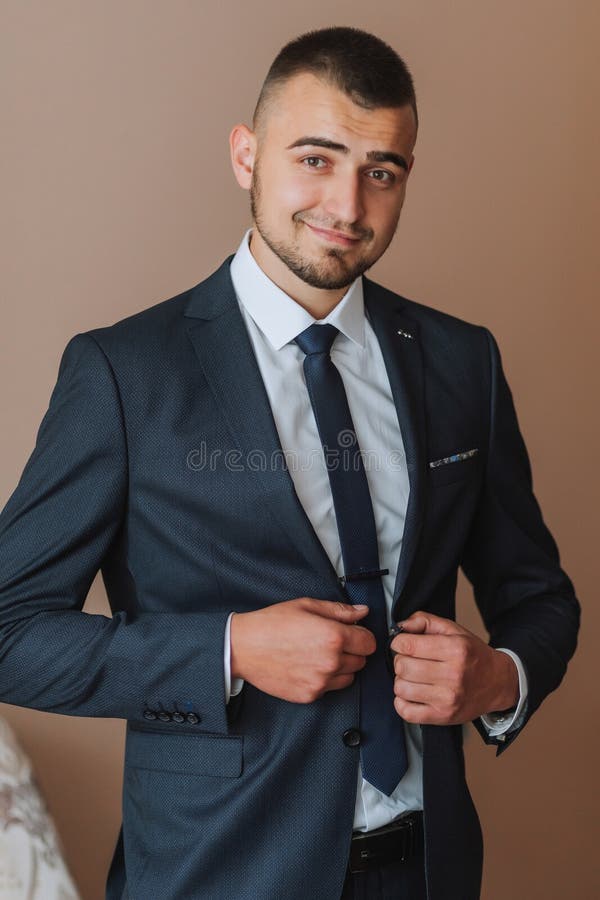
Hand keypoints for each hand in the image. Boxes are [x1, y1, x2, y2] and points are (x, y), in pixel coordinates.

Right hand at [230, 597, 375, 702]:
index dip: (362, 636)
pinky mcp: (310, 695)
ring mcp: (321, 681)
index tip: (353, 633)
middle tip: (330, 642)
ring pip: (349, 677)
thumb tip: (363, 612)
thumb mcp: (306, 606)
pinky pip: (330, 689)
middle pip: (361, 661)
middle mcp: (331, 661)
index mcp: (333, 636)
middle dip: (352, 650)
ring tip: (318, 655)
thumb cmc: (272, 623)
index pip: (369, 642)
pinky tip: (307, 666)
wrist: (243, 647)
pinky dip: (325, 680)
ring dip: (341, 667)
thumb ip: (339, 610)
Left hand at [390, 611, 518, 724]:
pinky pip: (407, 712)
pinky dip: (402, 702)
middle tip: (409, 660)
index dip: (398, 642)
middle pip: (402, 667)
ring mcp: (448, 699)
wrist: (498, 683)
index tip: (402, 643)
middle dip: (400, 660)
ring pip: (401, 688)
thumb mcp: (453, 630)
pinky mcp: (443, 717)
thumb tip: (400, 627)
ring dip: (401, 681)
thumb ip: (424, 621)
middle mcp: (453, 675)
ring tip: (413, 677)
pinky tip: (412, 694)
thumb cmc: (473, 655)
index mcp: (455, 649)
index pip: (408, 645)